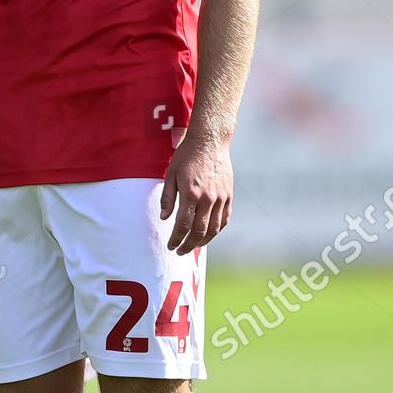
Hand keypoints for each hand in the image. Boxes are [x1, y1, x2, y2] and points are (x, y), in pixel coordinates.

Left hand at [160, 137, 232, 254]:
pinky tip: (209, 234)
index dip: (176, 239)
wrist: (209, 141)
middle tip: (180, 251)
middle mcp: (208, 199)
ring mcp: (220, 198)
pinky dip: (217, 230)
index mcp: (191, 194)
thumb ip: (167, 198)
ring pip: (214, 229)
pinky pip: (224, 219)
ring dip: (203, 241)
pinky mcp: (228, 195)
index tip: (171, 246)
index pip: (183, 225)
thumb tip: (164, 218)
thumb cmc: (187, 156)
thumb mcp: (171, 174)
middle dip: (188, 245)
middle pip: (199, 232)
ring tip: (193, 246)